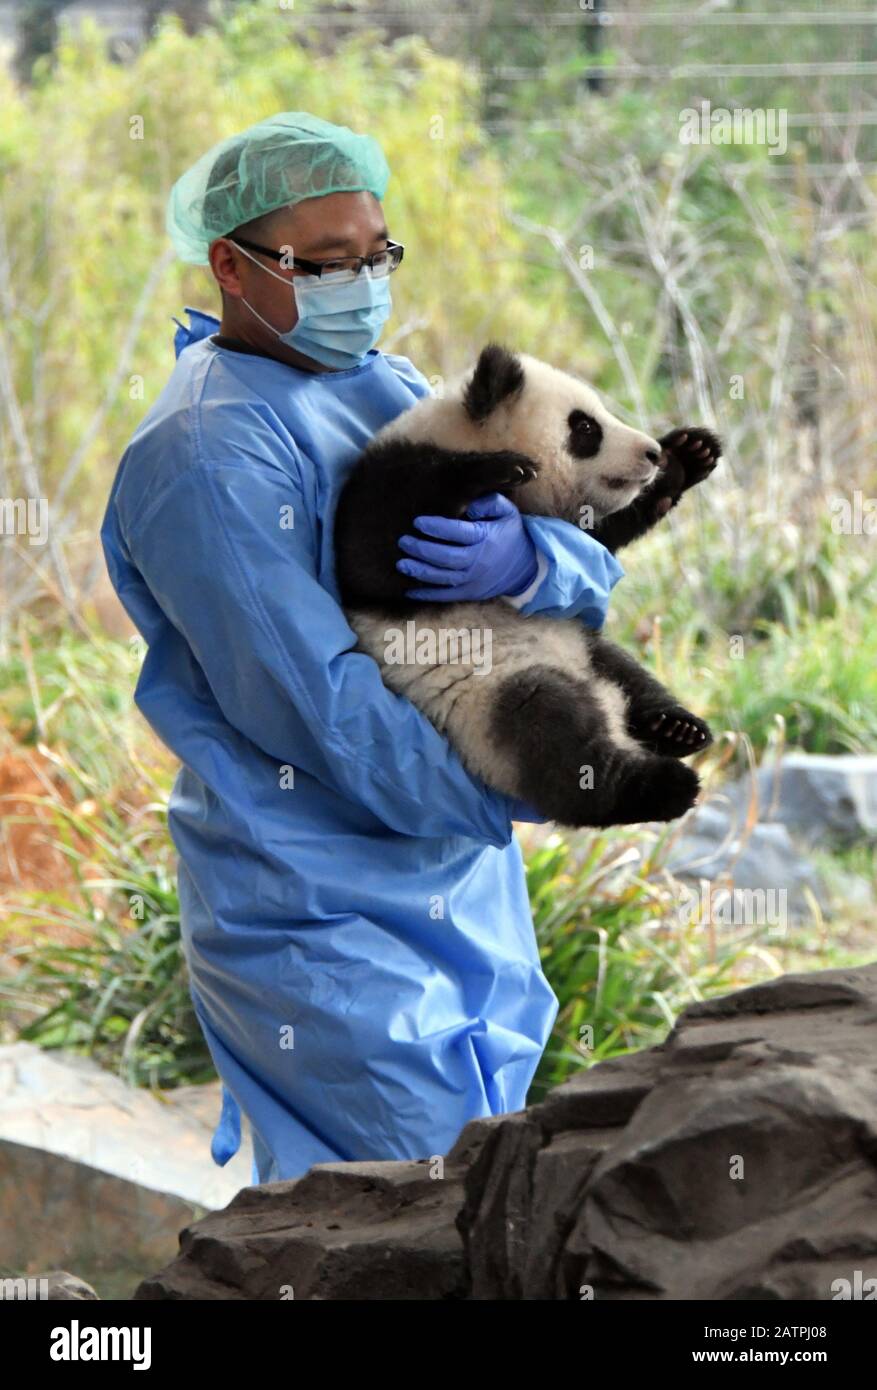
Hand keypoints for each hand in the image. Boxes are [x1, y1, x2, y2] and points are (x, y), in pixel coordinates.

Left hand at [396, 493, 538, 601]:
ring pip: (442, 578)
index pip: (458, 533)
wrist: (525, 567)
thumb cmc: (510, 534)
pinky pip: (445, 596)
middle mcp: (477, 561)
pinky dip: (426, 595)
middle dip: (422, 550)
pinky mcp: (469, 593)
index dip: (436, 528)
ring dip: (420, 572)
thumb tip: (468, 507)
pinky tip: (408, 591)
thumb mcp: (507, 512)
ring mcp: (472, 580)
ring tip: (402, 563)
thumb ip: (489, 503)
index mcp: (485, 538)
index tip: (418, 522)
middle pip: (446, 557)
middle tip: (403, 541)